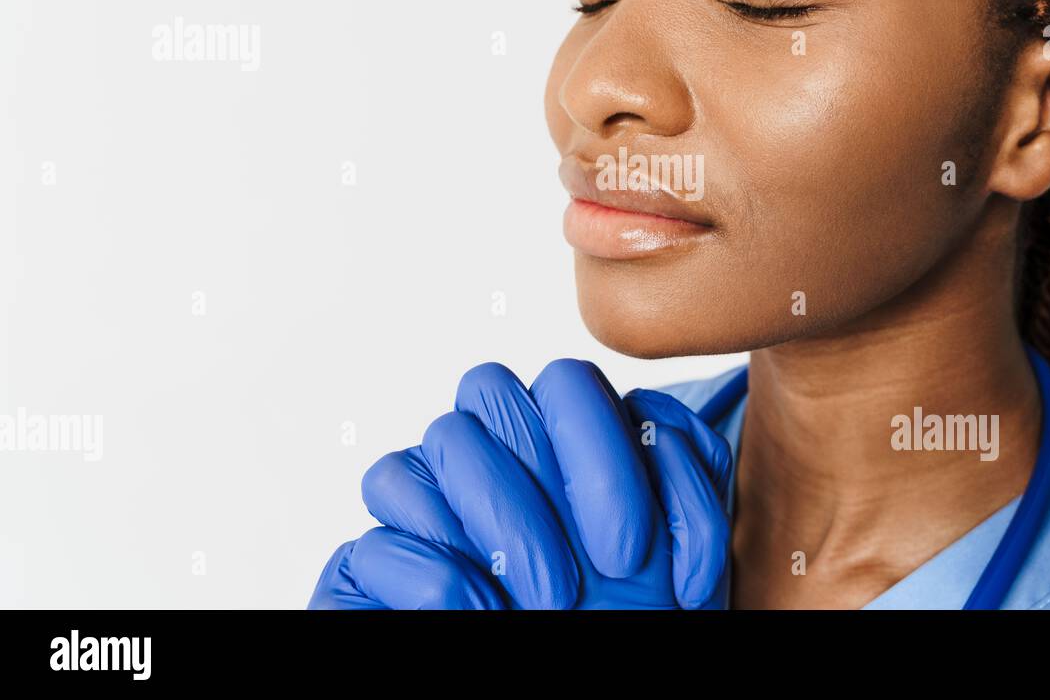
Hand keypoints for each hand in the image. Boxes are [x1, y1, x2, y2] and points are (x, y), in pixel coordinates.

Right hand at [308, 359, 732, 608]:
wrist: (574, 691)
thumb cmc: (622, 623)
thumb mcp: (680, 559)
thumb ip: (684, 479)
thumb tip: (663, 435)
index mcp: (554, 438)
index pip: (566, 381)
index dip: (601, 449)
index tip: (631, 549)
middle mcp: (483, 454)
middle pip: (488, 386)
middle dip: (546, 478)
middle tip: (590, 576)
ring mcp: (421, 503)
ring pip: (439, 440)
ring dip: (503, 520)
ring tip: (548, 604)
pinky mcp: (365, 569)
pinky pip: (375, 539)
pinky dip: (439, 577)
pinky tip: (485, 613)